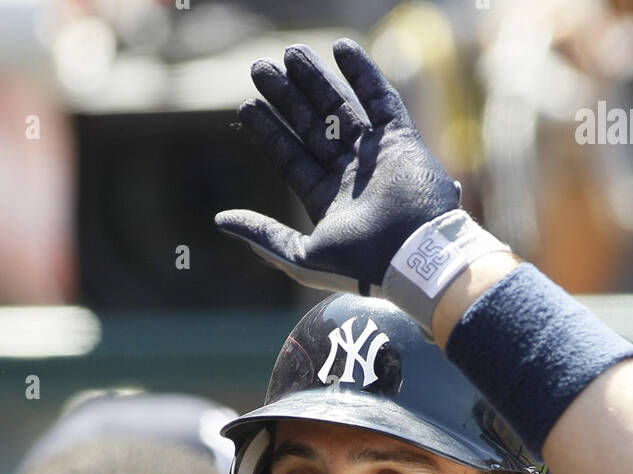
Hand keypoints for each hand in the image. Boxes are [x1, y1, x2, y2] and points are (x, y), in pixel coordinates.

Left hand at [215, 39, 460, 294]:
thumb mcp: (300, 256)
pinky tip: (341, 48)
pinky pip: (381, 99)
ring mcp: (376, 156)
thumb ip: (263, 236)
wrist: (412, 259)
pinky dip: (364, 73)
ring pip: (341, 108)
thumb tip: (220, 220)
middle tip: (259, 68)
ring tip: (289, 54)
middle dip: (286, 98)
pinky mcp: (402, 140)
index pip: (291, 159)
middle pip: (312, 127)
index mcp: (327, 201)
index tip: (247, 107)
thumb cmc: (359, 267)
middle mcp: (351, 176)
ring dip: (315, 80)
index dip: (269, 133)